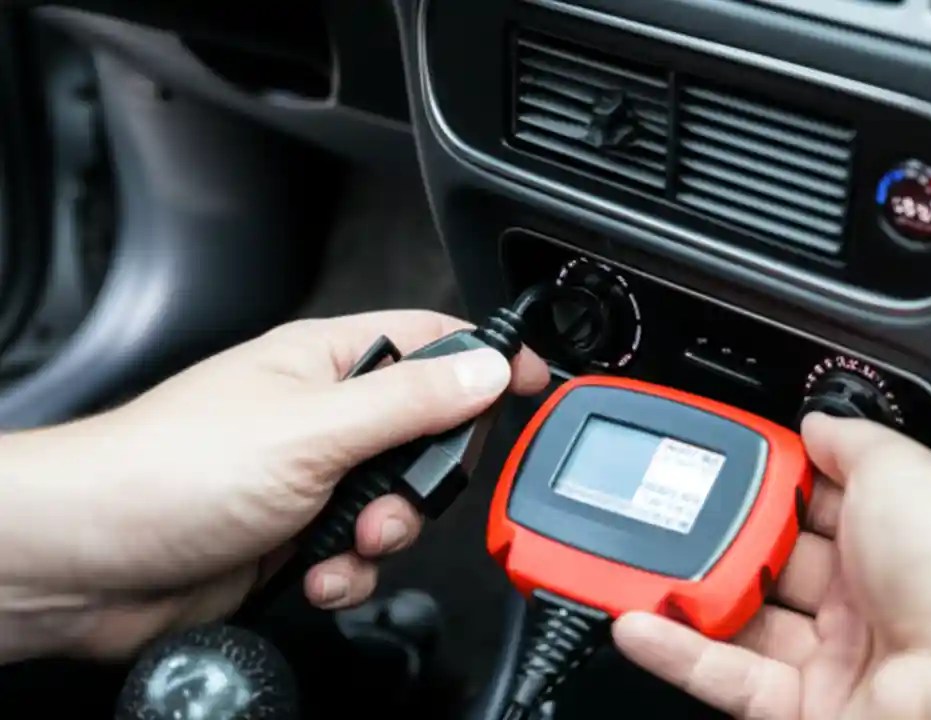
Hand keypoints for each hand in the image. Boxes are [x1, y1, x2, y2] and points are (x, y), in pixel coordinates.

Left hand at [0, 311, 548, 659]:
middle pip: (427, 435)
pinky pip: (362, 552)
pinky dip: (352, 570)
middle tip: (399, 495)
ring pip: (399, 504)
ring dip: (385, 534)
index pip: (432, 341)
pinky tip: (318, 573)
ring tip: (345, 540)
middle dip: (424, 480)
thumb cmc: (167, 471)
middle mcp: (322, 415)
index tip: (536, 382)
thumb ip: (409, 402)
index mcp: (325, 362)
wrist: (86, 563)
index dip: (487, 359)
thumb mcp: (311, 430)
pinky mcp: (295, 535)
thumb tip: (488, 369)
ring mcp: (309, 478)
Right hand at [612, 414, 930, 719]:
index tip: (718, 469)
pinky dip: (676, 652)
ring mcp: (839, 662)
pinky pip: (728, 679)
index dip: (766, 486)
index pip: (815, 505)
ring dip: (690, 596)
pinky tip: (640, 620)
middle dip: (724, 541)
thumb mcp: (901, 467)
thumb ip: (850, 441)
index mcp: (897, 538)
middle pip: (774, 566)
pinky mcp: (807, 712)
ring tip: (640, 564)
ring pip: (743, 625)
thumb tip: (817, 419)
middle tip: (674, 516)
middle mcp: (869, 603)